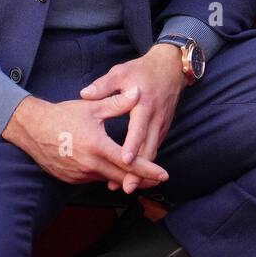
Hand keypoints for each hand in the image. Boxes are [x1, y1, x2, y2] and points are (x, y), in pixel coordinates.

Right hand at [3, 88, 169, 189]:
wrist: (32, 129)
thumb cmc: (62, 115)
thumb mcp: (92, 107)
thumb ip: (117, 103)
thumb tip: (138, 93)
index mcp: (98, 147)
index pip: (129, 163)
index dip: (149, 170)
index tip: (164, 175)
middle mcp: (90, 165)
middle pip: (123, 177)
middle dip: (142, 179)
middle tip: (158, 179)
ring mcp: (80, 175)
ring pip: (108, 179)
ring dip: (124, 178)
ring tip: (139, 176)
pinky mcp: (71, 179)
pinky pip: (94, 179)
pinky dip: (106, 176)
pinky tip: (113, 171)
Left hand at [79, 44, 184, 194]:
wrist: (170, 68)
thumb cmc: (142, 71)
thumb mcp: (121, 73)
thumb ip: (104, 86)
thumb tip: (85, 94)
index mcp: (144, 104)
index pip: (138, 129)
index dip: (132, 146)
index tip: (123, 160)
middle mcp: (155, 118)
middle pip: (148, 148)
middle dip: (139, 171)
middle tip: (126, 187)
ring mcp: (161, 125)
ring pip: (153, 152)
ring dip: (143, 172)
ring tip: (128, 187)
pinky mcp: (162, 129)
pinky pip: (154, 148)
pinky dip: (146, 163)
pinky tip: (135, 175)